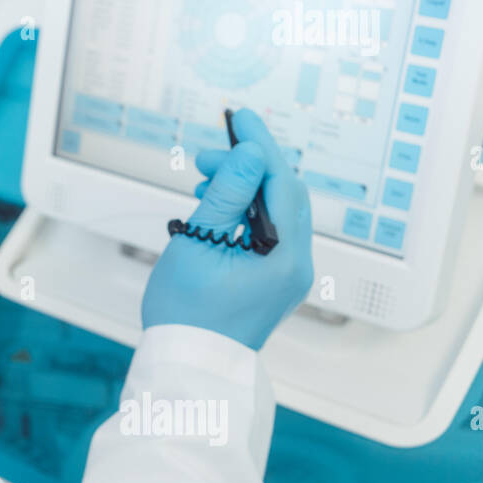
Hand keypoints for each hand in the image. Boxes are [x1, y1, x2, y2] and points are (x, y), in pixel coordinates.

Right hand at [142, 108, 313, 349]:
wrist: (187, 365)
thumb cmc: (186, 314)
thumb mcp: (199, 243)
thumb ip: (227, 194)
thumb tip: (250, 155)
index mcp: (286, 257)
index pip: (280, 183)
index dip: (259, 146)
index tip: (242, 117)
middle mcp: (296, 265)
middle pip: (283, 194)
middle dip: (248, 167)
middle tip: (209, 157)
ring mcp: (286, 274)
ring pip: (275, 211)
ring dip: (243, 188)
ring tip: (205, 182)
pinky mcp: (272, 280)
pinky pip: (268, 231)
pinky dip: (244, 211)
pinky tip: (217, 207)